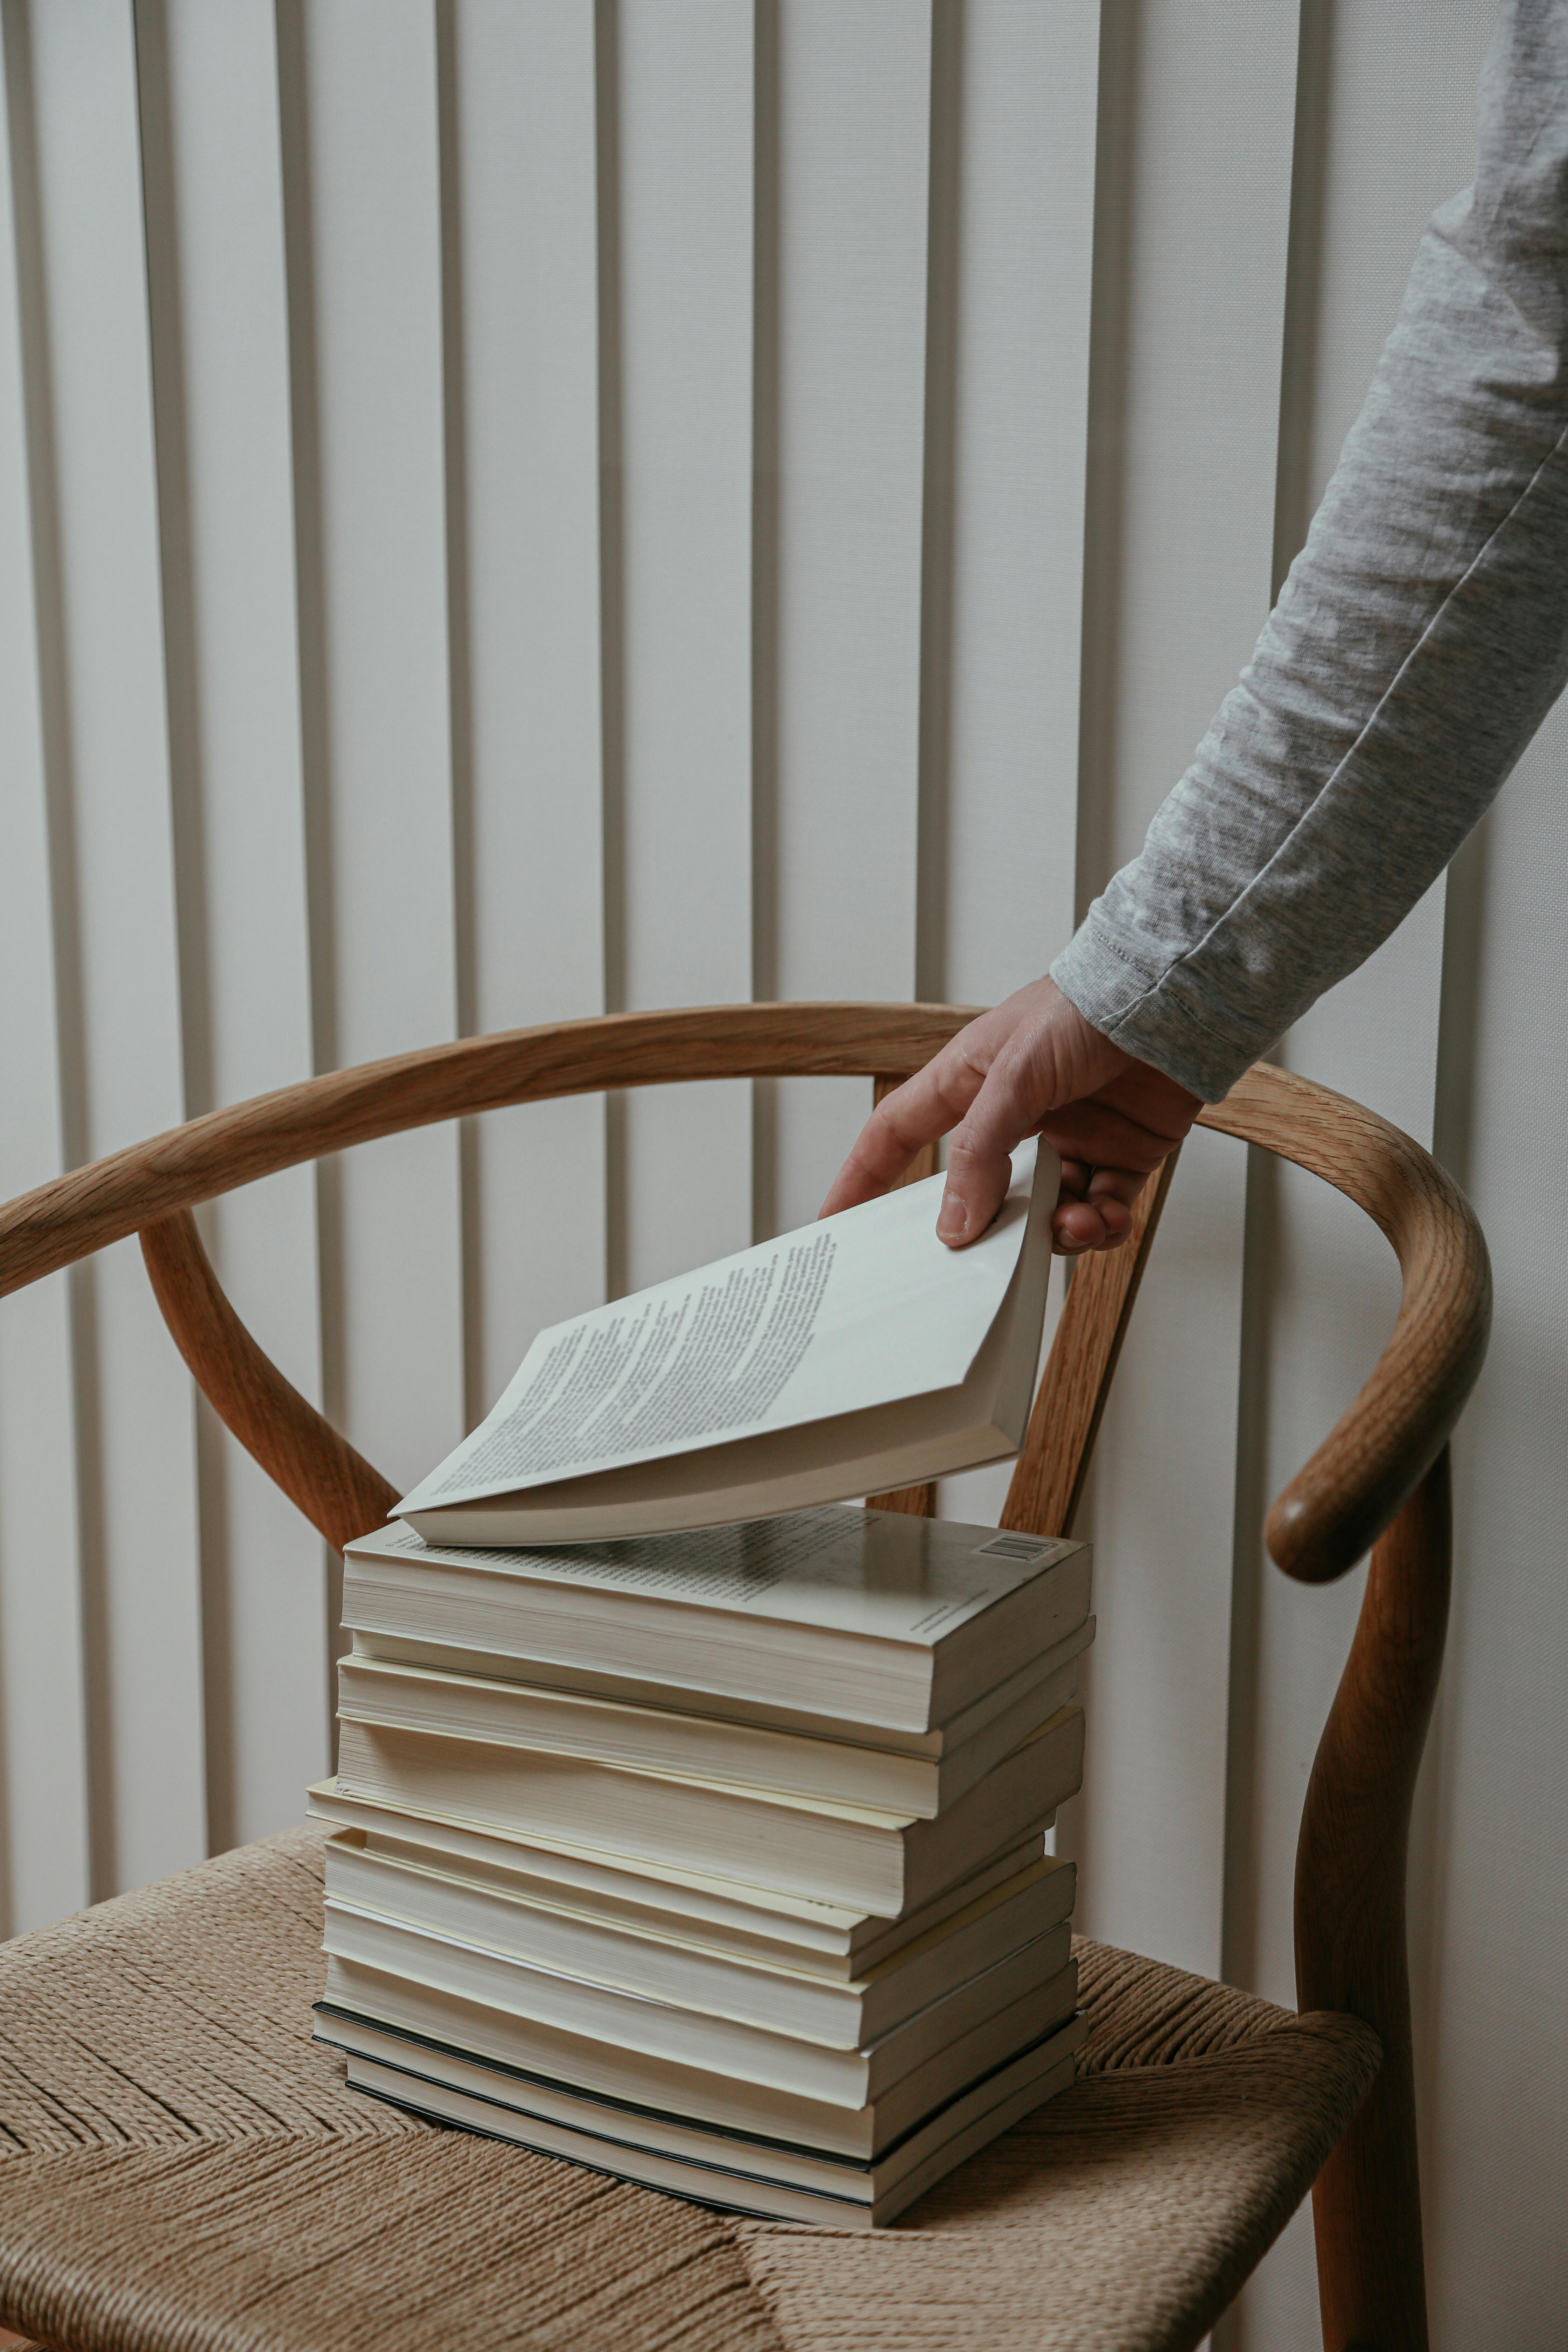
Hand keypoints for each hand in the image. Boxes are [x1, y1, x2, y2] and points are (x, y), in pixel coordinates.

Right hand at [819, 977, 1200, 1253]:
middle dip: (982, 1231)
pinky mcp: (1119, 1155)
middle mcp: (1014, 1118)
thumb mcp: (1013, 1078)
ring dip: (1058, 1232)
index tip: (835, 1223)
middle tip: (984, 1262)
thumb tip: (954, 1226)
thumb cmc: (1085, 1010)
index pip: (896, 1135)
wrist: (1173, 998)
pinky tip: (1109, 1219)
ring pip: (1045, 1213)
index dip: (863, 1178)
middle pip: (975, 1193)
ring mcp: (1067, 1139)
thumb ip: (979, 1153)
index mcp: (968, 1084)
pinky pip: (1099, 1211)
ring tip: (1077, 1224)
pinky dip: (1103, 1226)